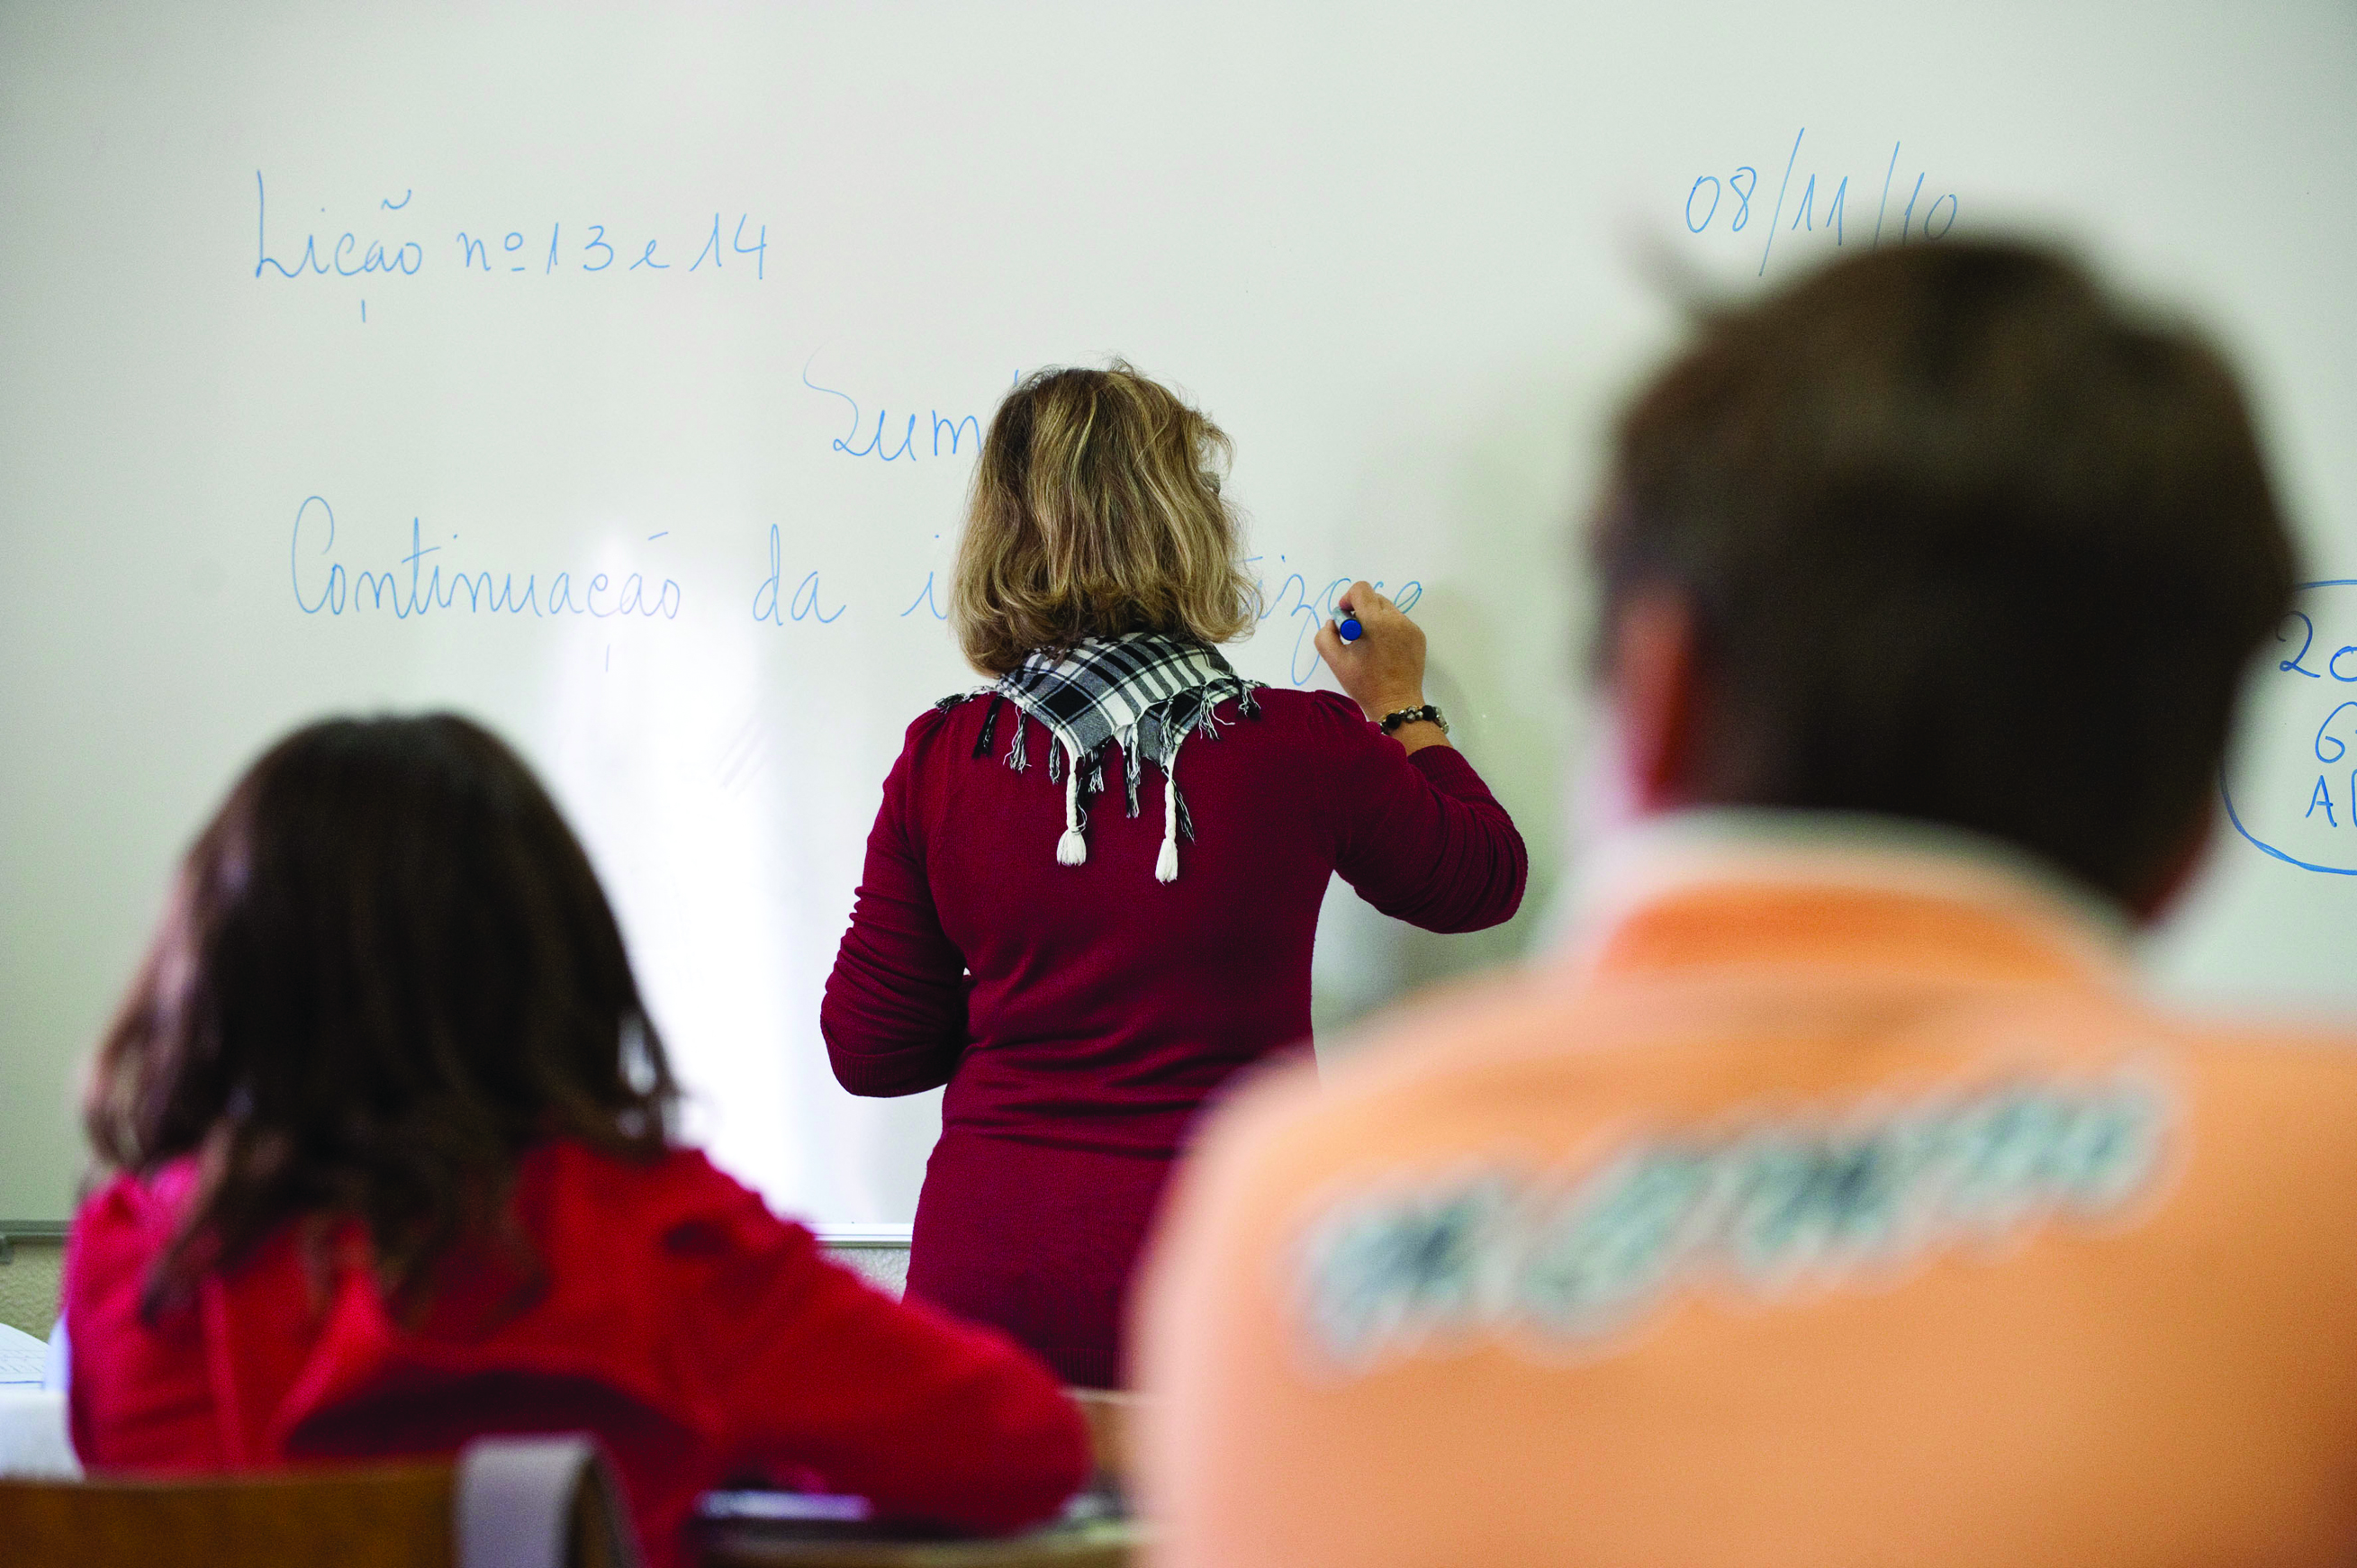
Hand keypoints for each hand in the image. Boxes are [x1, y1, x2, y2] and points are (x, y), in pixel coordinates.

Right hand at [1315, 581, 1428, 722]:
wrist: (1396, 704)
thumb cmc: (1365, 685)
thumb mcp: (1335, 662)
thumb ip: (1326, 636)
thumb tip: (1334, 623)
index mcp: (1375, 622)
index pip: (1361, 590)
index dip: (1348, 598)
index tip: (1345, 617)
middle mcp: (1396, 619)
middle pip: (1374, 598)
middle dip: (1361, 610)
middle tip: (1355, 634)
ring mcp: (1410, 627)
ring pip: (1387, 610)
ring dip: (1375, 620)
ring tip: (1371, 645)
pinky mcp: (1418, 636)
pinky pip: (1399, 622)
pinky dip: (1388, 630)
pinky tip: (1384, 651)